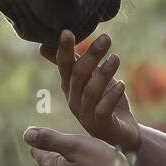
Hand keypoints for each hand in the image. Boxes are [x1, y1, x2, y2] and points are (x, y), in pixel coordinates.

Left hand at [24, 127, 132, 165]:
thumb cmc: (103, 165)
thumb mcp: (76, 145)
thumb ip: (50, 139)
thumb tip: (26, 133)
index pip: (37, 150)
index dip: (43, 138)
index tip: (51, 131)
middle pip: (47, 164)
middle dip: (52, 152)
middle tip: (61, 140)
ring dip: (65, 165)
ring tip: (75, 154)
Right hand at [40, 31, 140, 154]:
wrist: (121, 133)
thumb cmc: (104, 101)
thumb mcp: (89, 79)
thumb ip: (72, 63)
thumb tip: (43, 44)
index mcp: (70, 87)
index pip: (64, 66)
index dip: (64, 50)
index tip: (67, 32)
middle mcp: (74, 100)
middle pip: (78, 76)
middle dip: (91, 56)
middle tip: (106, 38)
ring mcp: (86, 114)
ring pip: (90, 92)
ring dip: (103, 73)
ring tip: (116, 58)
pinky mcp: (100, 126)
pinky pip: (102, 110)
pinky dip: (111, 96)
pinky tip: (121, 84)